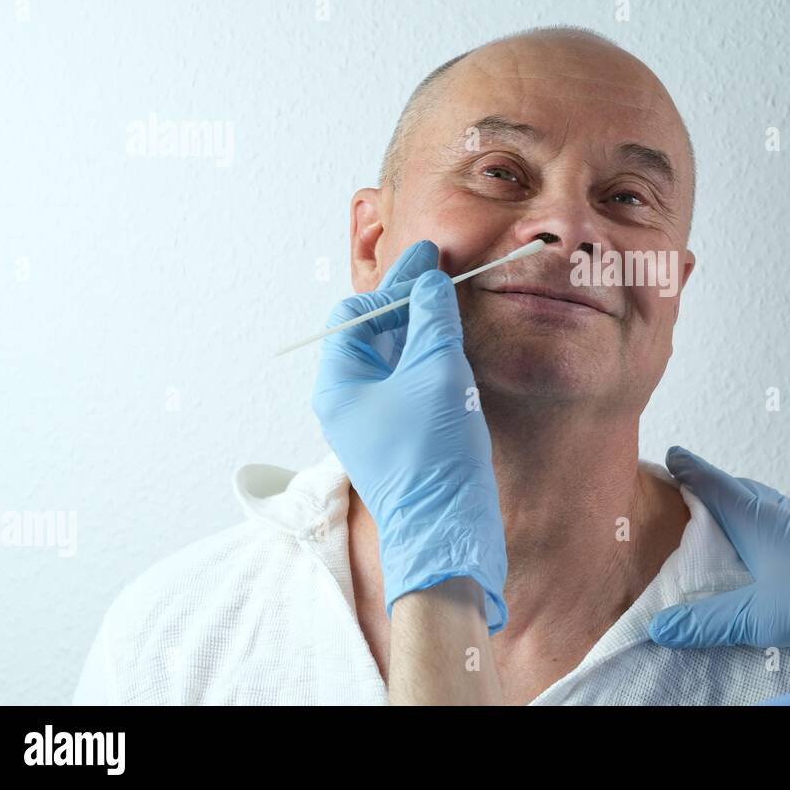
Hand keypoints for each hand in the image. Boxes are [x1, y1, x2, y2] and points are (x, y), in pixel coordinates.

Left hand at [311, 240, 506, 631]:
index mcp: (338, 383)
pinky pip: (405, 384)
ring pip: (391, 359)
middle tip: (441, 274)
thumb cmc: (433, 453)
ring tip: (449, 305)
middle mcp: (346, 401)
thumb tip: (429, 281)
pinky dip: (426, 359)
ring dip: (419, 330)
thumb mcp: (437, 371)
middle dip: (406, 303)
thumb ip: (432, 318)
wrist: (447, 528)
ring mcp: (370, 422)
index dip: (393, 285)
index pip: (355, 314)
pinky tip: (451, 348)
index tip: (428, 262)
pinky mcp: (397, 437)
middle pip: (371, 334)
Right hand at [647, 447, 789, 664]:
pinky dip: (784, 536)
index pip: (717, 486)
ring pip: (777, 512)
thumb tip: (661, 627)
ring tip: (739, 531)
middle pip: (747, 493)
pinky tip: (787, 560)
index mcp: (764, 520)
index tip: (674, 454)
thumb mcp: (762, 618)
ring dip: (754, 515)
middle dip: (721, 491)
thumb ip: (709, 623)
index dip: (692, 470)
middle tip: (699, 493)